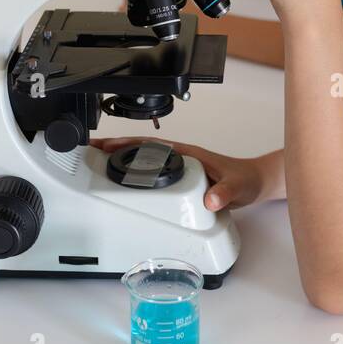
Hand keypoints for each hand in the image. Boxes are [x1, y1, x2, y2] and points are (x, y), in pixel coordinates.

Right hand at [89, 137, 267, 210]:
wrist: (253, 183)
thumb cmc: (245, 180)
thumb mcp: (237, 187)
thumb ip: (225, 192)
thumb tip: (210, 199)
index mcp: (187, 153)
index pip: (150, 144)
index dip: (126, 144)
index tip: (105, 146)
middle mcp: (180, 157)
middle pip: (140, 149)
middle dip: (113, 149)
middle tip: (89, 154)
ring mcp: (178, 167)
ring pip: (143, 160)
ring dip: (120, 161)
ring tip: (96, 166)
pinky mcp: (179, 178)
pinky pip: (152, 173)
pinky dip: (134, 174)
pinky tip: (123, 183)